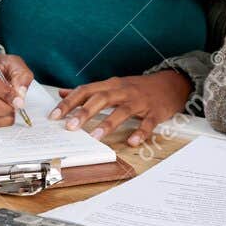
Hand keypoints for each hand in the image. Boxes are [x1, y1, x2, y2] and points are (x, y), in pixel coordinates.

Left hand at [50, 70, 191, 144]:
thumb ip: (88, 90)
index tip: (54, 116)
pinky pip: (147, 123)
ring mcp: (140, 101)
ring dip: (107, 123)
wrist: (171, 84)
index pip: (86, 90)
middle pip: (101, 99)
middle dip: (84, 112)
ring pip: (122, 110)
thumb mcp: (112, 85)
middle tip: (70, 126)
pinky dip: (140, 132)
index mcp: (111, 85)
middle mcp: (123, 91)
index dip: (69, 103)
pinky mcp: (155, 112)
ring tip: (94, 137)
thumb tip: (63, 93)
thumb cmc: (137, 87)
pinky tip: (131, 141)